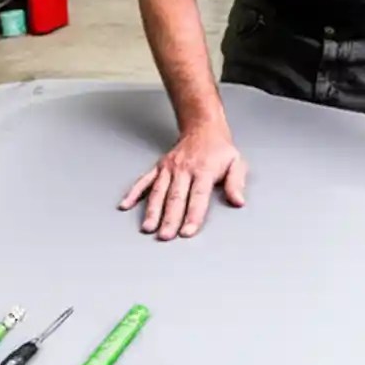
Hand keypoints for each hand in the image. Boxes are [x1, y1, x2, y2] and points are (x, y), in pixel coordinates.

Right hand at [118, 126, 247, 239]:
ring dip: (152, 211)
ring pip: (158, 192)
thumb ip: (236, 183)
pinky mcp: (159, 168)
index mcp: (204, 170)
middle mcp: (184, 169)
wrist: (203, 128)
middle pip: (175, 197)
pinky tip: (125, 205)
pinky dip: (134, 193)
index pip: (198, 196)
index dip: (193, 215)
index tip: (187, 231)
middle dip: (170, 218)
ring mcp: (169, 169)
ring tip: (148, 228)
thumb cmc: (219, 150)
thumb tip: (238, 201)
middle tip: (165, 236)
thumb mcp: (236, 162)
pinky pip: (144, 181)